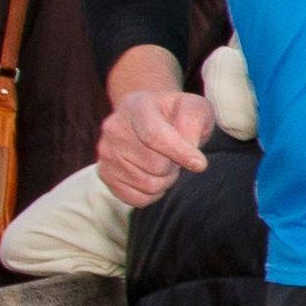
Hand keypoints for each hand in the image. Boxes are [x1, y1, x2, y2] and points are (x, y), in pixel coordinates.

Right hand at [95, 81, 214, 206]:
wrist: (151, 117)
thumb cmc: (176, 113)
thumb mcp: (194, 107)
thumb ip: (194, 121)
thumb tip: (190, 146)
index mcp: (137, 106)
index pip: (154, 135)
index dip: (180, 153)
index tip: (200, 164)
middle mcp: (115, 128)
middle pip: (155, 164)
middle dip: (175, 164)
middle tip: (177, 154)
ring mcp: (106, 153)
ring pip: (148, 184)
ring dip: (166, 180)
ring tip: (165, 162)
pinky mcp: (105, 174)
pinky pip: (137, 199)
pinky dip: (153, 194)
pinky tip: (154, 176)